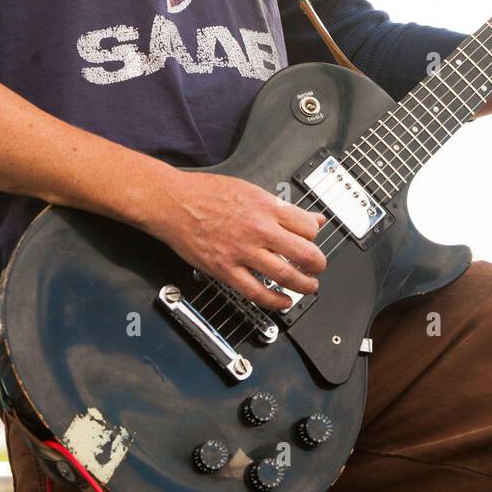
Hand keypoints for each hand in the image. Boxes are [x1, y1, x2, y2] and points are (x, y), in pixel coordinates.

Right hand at [139, 168, 327, 311]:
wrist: (173, 202)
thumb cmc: (206, 193)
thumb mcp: (251, 190)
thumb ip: (282, 207)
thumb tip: (310, 217)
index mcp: (266, 207)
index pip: (308, 227)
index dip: (315, 236)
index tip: (312, 241)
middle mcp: (258, 229)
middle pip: (304, 253)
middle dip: (318, 264)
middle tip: (318, 268)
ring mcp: (242, 251)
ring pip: (285, 275)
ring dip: (303, 285)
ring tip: (308, 287)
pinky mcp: (225, 269)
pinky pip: (256, 292)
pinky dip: (274, 301)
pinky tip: (282, 302)